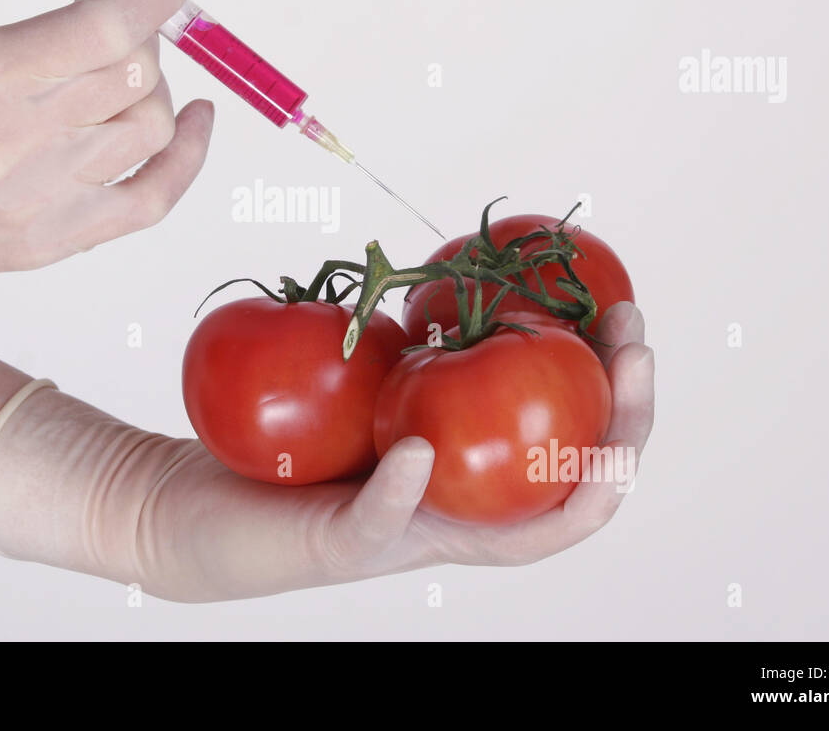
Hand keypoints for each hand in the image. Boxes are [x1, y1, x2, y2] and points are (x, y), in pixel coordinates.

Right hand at [0, 0, 215, 384]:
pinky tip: (190, 119)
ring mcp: (41, 201)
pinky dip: (186, 157)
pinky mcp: (52, 240)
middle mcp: (18, 146)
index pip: (110, 26)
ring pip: (150, 127)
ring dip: (147, 78)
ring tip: (107, 61)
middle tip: (102, 3)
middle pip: (136, 70)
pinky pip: (152, 201)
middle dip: (139, 21)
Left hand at [133, 301, 652, 599]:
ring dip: (570, 471)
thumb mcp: (365, 381)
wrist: (189, 499)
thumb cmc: (286, 440)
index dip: (618, 385)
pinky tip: (418, 451)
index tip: (628, 313)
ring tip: (601, 402)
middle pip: (576, 488)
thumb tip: (455, 278)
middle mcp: (459, 518)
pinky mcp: (343, 550)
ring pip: (515, 533)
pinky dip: (405, 491)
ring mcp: (409, 540)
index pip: (573, 442)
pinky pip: (383, 526)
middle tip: (639, 343)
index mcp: (471, 478)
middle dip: (628, 419)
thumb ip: (411, 350)